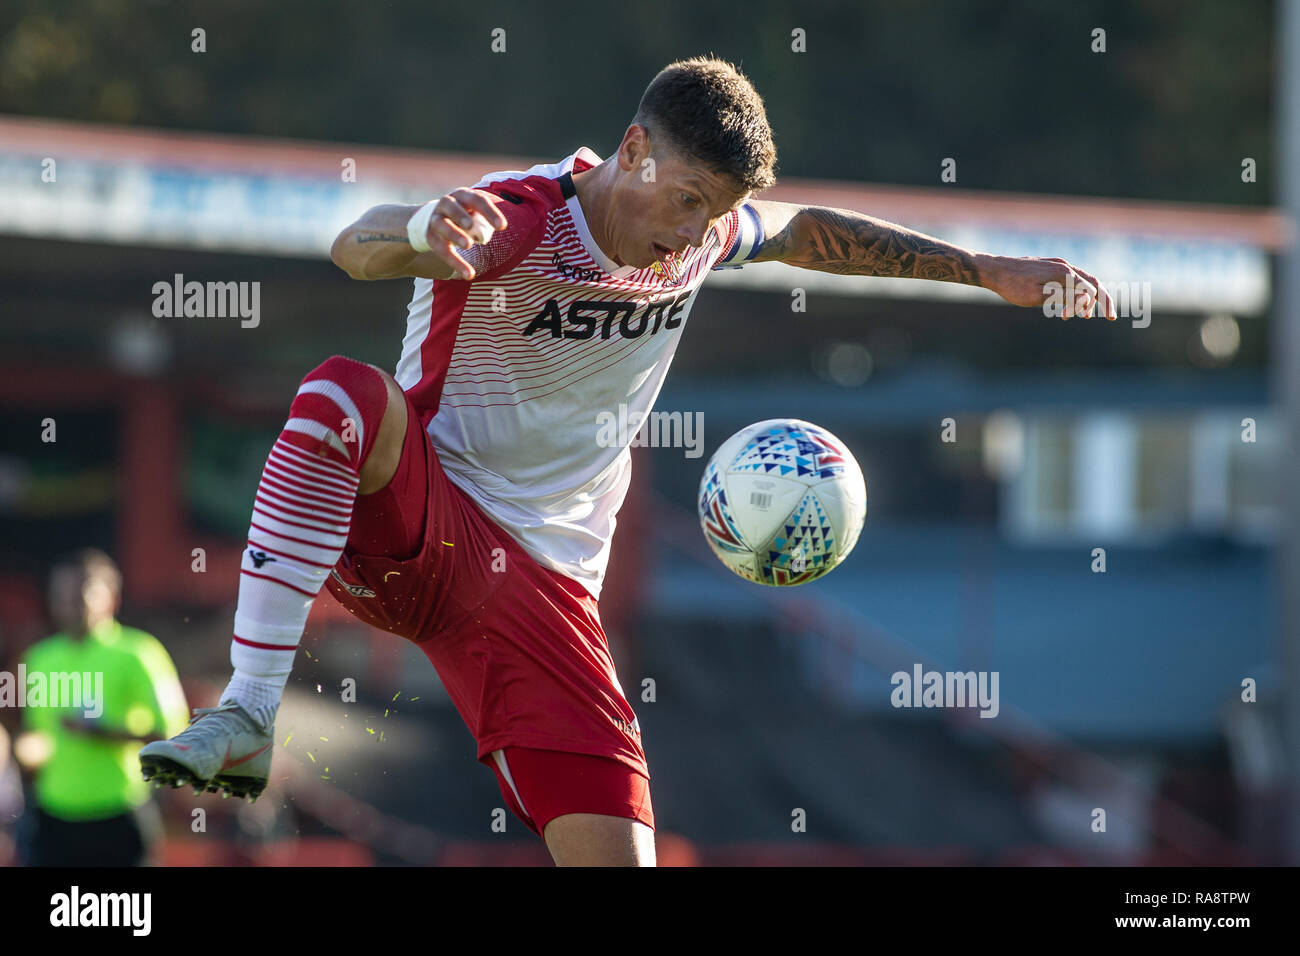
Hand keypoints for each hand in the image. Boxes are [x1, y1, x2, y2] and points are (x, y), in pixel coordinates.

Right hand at [414, 188, 508, 279]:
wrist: (429, 220)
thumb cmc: (462, 216)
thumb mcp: (473, 212)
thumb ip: (484, 220)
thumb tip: (498, 231)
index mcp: (462, 196)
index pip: (476, 199)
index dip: (489, 212)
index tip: (502, 227)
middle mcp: (446, 204)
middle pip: (452, 207)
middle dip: (461, 216)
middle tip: (471, 226)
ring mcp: (435, 219)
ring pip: (442, 225)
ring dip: (454, 234)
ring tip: (468, 245)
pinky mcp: (430, 237)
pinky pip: (441, 249)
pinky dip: (455, 262)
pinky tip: (468, 274)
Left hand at [980, 254, 1115, 319]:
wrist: (993, 270)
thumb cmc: (1013, 286)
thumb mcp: (1037, 296)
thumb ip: (1063, 297)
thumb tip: (1087, 298)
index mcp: (1064, 273)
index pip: (1088, 290)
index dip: (1084, 306)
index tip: (1065, 317)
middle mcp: (1065, 266)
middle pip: (1093, 282)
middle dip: (1104, 300)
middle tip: (1112, 317)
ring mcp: (1058, 264)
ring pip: (1083, 280)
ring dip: (1089, 298)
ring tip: (1088, 315)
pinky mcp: (1050, 267)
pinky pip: (1071, 279)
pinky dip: (1077, 292)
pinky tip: (1071, 305)